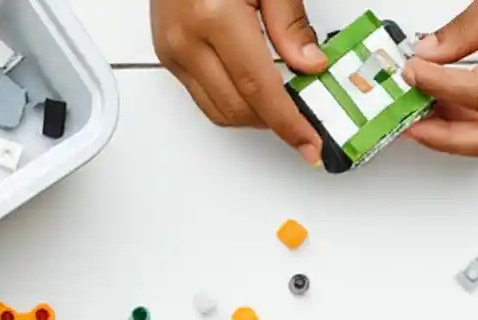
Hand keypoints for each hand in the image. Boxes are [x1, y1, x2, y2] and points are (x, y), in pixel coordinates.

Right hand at [151, 0, 326, 164]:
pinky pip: (203, 95)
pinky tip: (256, 90)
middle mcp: (186, 39)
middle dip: (274, 123)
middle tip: (307, 120)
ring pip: (218, 111)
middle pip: (237, 109)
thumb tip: (311, 65)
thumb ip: (289, 23)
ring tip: (284, 105)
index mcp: (214, 16)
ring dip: (254, 116)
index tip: (310, 144)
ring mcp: (171, 49)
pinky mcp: (167, 53)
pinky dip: (233, 101)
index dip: (288, 123)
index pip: (260, 89)